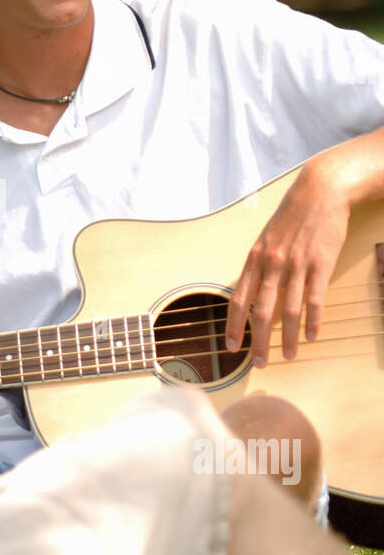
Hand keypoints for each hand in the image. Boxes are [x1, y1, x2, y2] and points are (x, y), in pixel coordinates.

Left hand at [225, 158, 351, 367]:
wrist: (320, 191)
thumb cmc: (292, 215)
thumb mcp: (267, 238)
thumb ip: (259, 264)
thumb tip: (249, 291)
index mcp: (255, 258)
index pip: (238, 300)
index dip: (233, 326)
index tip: (231, 347)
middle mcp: (273, 264)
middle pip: (262, 312)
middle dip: (258, 341)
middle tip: (259, 363)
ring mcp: (297, 265)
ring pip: (289, 311)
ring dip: (287, 338)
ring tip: (288, 356)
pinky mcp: (321, 264)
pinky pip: (315, 299)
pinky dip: (312, 321)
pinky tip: (311, 336)